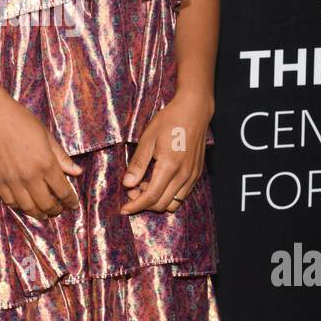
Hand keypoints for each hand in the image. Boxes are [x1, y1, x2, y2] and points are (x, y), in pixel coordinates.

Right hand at [0, 90, 81, 219]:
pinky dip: (21, 207)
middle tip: (59, 210)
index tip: (73, 205)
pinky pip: (11, 202)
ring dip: (39, 214)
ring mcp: (12, 181)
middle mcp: (30, 176)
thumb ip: (62, 157)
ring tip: (44, 213)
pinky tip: (26, 205)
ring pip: (29, 208)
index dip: (70, 201)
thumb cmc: (21, 121)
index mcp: (46, 163)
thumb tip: (78, 172)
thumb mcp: (46, 136)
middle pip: (47, 204)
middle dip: (56, 210)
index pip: (63, 191)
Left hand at [119, 88, 213, 213]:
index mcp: (169, 166)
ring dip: (157, 201)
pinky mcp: (197, 173)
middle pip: (162, 204)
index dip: (136, 205)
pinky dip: (169, 195)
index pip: (151, 196)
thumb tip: (128, 183)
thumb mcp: (148, 138)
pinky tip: (159, 182)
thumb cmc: (170, 121)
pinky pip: (182, 194)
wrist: (194, 111)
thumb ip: (138, 163)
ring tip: (145, 185)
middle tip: (132, 191)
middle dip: (144, 203)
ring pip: (174, 203)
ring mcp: (192, 175)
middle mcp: (183, 175)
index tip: (124, 209)